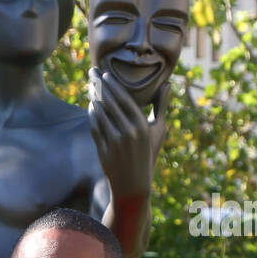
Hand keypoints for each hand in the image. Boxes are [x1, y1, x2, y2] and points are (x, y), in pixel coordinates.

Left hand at [87, 67, 169, 198]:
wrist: (133, 184)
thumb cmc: (148, 153)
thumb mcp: (159, 130)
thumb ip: (161, 106)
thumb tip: (167, 83)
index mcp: (142, 126)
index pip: (124, 99)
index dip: (112, 85)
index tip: (104, 73)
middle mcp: (128, 133)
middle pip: (109, 103)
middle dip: (99, 85)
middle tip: (91, 73)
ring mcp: (114, 143)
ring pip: (100, 114)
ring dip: (92, 98)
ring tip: (89, 86)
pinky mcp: (103, 151)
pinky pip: (94, 128)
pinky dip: (91, 115)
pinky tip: (90, 105)